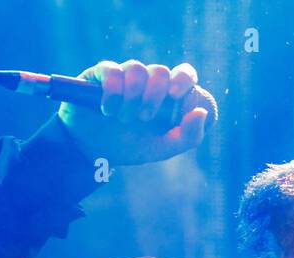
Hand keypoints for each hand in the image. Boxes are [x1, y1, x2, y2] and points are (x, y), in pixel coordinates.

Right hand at [57, 60, 209, 166]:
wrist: (92, 152)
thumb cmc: (129, 146)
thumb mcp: (161, 149)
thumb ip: (188, 137)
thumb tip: (202, 112)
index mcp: (166, 95)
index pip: (185, 74)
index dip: (183, 82)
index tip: (174, 100)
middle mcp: (147, 81)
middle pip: (161, 71)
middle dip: (154, 96)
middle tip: (144, 118)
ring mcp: (124, 75)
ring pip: (137, 69)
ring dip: (132, 98)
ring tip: (122, 118)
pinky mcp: (100, 74)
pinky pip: (112, 70)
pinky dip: (112, 91)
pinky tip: (107, 109)